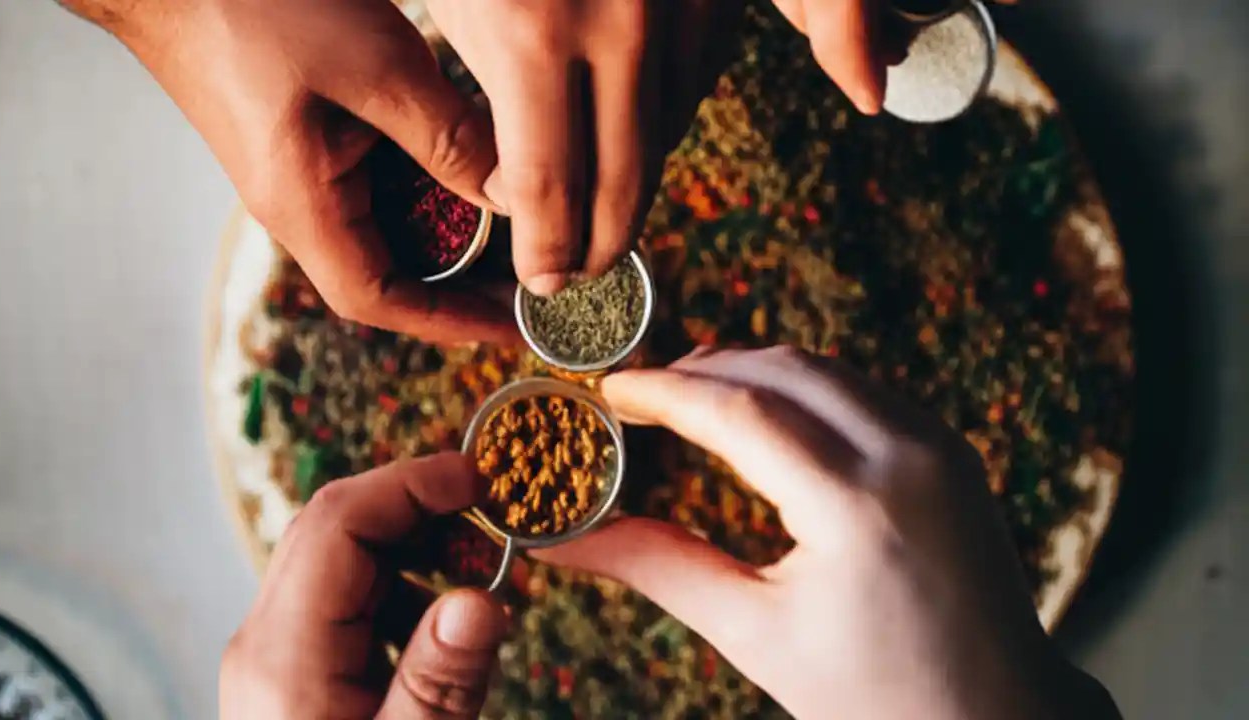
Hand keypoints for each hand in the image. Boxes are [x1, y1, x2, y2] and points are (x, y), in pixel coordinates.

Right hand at [64, 0, 513, 343]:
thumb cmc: (255, 4)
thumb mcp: (375, 69)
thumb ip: (448, 139)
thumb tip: (515, 198)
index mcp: (303, 207)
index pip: (381, 300)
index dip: (454, 322)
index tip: (516, 328)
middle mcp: (298, 204)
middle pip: (390, 273)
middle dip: (464, 283)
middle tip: (536, 276)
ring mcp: (299, 173)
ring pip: (386, 228)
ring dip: (449, 233)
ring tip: (520, 229)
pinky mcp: (304, 140)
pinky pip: (373, 184)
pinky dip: (426, 185)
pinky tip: (470, 165)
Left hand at [220, 454, 508, 719]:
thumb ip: (439, 683)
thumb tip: (481, 600)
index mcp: (285, 651)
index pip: (336, 521)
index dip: (408, 484)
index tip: (479, 480)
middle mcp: (267, 639)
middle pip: (336, 529)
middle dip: (419, 507)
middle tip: (494, 512)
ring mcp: (275, 655)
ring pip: (345, 564)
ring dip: (417, 553)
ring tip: (486, 571)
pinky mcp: (294, 673)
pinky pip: (348, 606)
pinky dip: (405, 596)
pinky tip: (449, 629)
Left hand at [426, 0, 886, 295]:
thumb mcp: (444, 3)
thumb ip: (471, 106)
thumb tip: (520, 198)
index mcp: (530, 34)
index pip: (548, 191)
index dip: (546, 250)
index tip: (539, 276)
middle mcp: (618, 30)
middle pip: (624, 184)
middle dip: (598, 245)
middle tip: (577, 274)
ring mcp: (676, 9)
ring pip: (665, 137)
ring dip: (634, 186)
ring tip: (602, 219)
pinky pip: (697, 83)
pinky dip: (664, 120)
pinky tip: (636, 133)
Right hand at [539, 347, 1120, 719]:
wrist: (998, 717)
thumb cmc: (874, 693)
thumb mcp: (756, 634)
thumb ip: (659, 567)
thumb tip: (564, 541)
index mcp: (856, 507)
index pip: (740, 411)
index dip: (665, 393)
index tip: (613, 389)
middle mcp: (908, 457)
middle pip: (782, 370)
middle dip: (703, 368)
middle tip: (642, 392)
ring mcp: (940, 447)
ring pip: (826, 369)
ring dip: (752, 370)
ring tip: (689, 396)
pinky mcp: (952, 451)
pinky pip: (863, 390)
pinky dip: (802, 387)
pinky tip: (763, 412)